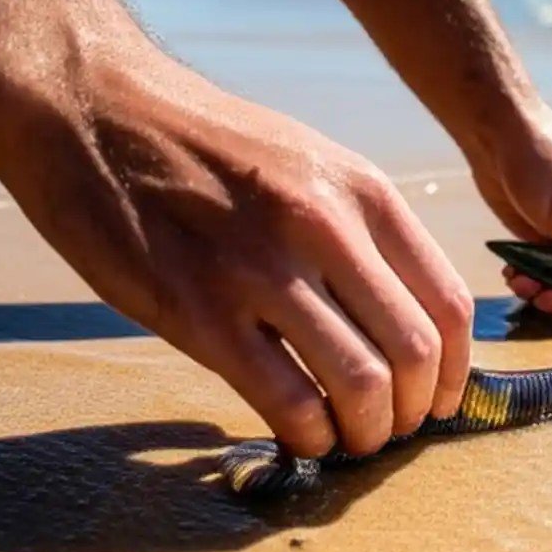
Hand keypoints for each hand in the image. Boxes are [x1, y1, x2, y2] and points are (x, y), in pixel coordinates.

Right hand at [1, 55, 473, 457]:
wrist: (94, 112)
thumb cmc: (209, 147)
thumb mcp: (311, 165)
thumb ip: (364, 234)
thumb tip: (406, 318)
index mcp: (363, 193)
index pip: (449, 303)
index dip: (457, 372)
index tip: (442, 402)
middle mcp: (325, 228)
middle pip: (415, 352)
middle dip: (415, 412)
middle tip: (393, 429)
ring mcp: (262, 271)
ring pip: (362, 384)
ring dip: (366, 433)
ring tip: (350, 439)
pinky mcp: (200, 313)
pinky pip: (288, 400)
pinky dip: (309, 436)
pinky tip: (301, 436)